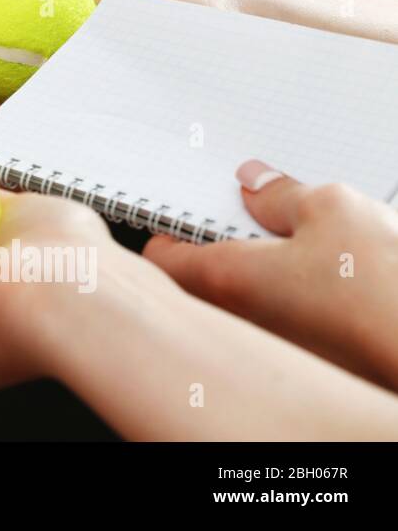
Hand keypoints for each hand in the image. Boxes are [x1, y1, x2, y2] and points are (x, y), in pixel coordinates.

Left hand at [144, 160, 397, 390]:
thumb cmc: (383, 290)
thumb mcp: (331, 210)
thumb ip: (282, 194)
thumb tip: (255, 183)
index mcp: (227, 278)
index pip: (159, 256)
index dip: (167, 225)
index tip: (184, 204)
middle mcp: (240, 318)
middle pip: (200, 273)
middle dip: (217, 239)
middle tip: (245, 210)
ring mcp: (273, 340)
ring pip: (241, 293)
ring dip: (256, 262)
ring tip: (296, 232)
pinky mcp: (309, 352)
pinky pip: (280, 311)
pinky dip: (290, 285)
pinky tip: (327, 266)